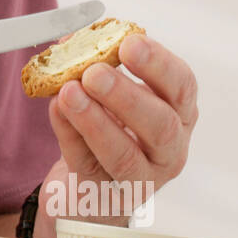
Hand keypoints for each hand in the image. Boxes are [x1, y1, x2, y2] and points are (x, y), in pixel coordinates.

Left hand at [38, 31, 198, 228]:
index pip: (182, 87)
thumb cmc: (111, 132)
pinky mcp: (105, 197)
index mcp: (178, 113)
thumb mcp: (114, 97)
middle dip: (126, 95)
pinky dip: (69, 135)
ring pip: (125, 156)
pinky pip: (87, 165)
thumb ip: (99, 68)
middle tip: (94, 73)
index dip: (158, 64)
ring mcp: (141, 179)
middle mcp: (169, 149)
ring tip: (69, 93)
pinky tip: (56, 111)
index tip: (130, 43)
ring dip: (95, 121)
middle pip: (161, 125)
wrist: (91, 189)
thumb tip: (72, 40)